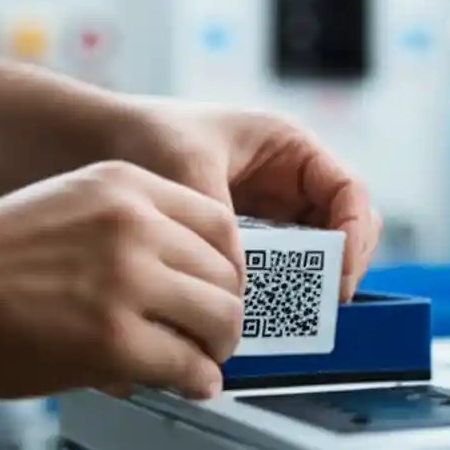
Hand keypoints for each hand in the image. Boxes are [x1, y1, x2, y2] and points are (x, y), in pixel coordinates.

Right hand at [0, 161, 243, 398]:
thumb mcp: (66, 206)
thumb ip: (128, 230)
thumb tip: (182, 279)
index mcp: (125, 183)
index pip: (220, 223)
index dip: (229, 266)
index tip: (223, 290)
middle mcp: (135, 224)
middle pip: (226, 274)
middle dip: (225, 312)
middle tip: (215, 336)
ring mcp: (128, 280)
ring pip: (220, 319)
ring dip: (217, 349)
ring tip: (202, 362)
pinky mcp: (115, 340)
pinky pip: (189, 366)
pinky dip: (198, 382)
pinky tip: (188, 385)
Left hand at [133, 103, 381, 300]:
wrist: (95, 145)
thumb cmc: (145, 134)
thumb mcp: (187, 167)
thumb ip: (219, 218)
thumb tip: (241, 276)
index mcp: (290, 149)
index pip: (349, 191)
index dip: (354, 231)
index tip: (339, 270)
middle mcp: (290, 183)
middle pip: (344, 230)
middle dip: (341, 266)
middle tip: (325, 303)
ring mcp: (272, 216)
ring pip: (316, 257)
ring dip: (310, 285)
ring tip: (293, 315)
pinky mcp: (248, 245)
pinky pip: (277, 273)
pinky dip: (277, 293)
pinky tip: (259, 314)